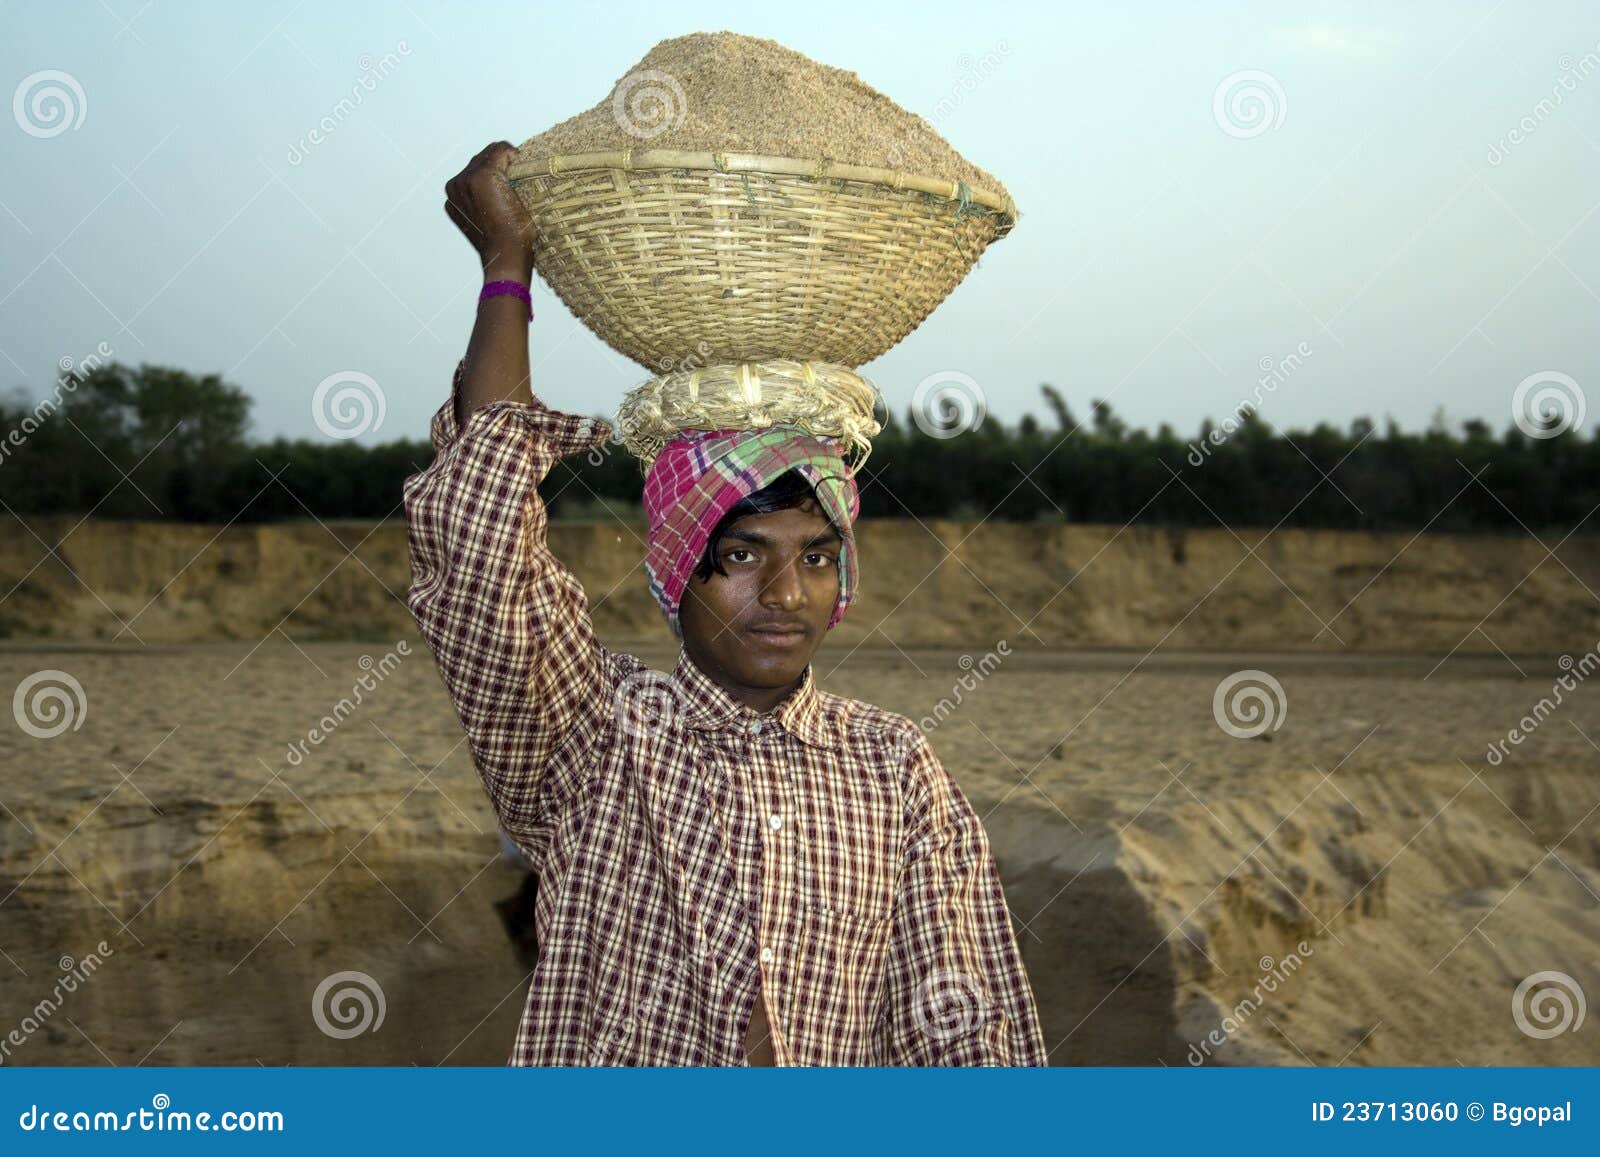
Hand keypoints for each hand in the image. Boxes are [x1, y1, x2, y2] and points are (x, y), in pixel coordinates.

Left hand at [444, 141, 534, 277]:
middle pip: (483, 157)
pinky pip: (463, 187)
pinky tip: (487, 202)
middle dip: (498, 163)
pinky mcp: (451, 206)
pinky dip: (474, 189)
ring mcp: (454, 194)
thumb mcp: (522, 192)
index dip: (513, 155)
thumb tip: (508, 155)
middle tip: (512, 176)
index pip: (499, 149)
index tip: (521, 166)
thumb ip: (511, 169)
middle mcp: (462, 180)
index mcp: (481, 175)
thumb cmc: (518, 229)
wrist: (504, 256)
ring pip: (472, 170)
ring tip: (500, 190)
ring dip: (485, 175)